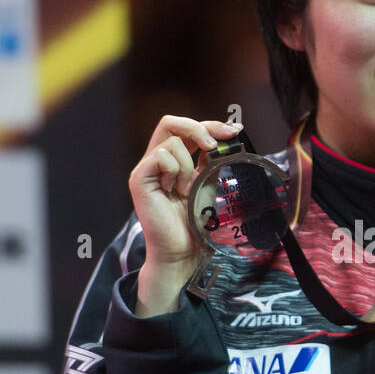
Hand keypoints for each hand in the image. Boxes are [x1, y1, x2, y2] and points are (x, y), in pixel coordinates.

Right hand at [128, 114, 241, 270]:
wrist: (182, 250)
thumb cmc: (193, 222)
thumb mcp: (207, 183)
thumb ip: (211, 160)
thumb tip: (227, 137)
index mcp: (171, 160)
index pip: (186, 129)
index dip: (211, 125)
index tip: (235, 131)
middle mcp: (155, 161)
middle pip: (170, 123)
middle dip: (198, 128)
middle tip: (213, 146)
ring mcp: (145, 169)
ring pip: (171, 142)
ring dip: (187, 165)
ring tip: (185, 191)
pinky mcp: (139, 180)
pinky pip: (160, 157)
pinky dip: (174, 171)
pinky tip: (174, 191)